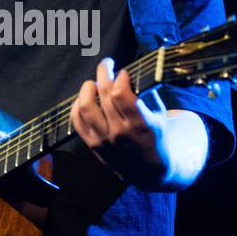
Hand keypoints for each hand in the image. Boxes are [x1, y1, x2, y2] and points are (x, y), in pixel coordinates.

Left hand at [70, 57, 176, 190]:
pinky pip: (77, 120)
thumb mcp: (160, 117)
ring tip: (94, 82)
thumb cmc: (155, 137)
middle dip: (104, 72)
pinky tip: (85, 98)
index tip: (124, 72)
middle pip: (103, 94)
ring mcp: (103, 139)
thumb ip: (148, 96)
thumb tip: (135, 73)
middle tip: (107, 65)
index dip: (120, 77)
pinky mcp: (92, 144)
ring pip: (85, 106)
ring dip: (87, 88)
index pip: (121, 94)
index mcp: (139, 125)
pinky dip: (77, 105)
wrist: (148, 171)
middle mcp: (119, 132)